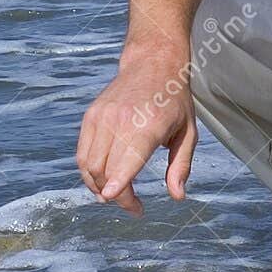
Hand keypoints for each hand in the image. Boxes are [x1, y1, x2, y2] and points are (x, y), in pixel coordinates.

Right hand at [77, 51, 197, 216]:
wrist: (153, 65)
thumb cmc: (175, 102)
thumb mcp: (189, 132)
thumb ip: (181, 166)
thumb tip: (177, 196)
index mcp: (148, 126)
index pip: (125, 160)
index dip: (116, 184)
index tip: (112, 199)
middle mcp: (121, 121)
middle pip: (104, 170)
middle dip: (115, 195)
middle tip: (132, 205)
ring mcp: (101, 117)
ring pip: (88, 165)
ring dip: (97, 187)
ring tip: (116, 195)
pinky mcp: (90, 116)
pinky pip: (82, 153)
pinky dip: (89, 172)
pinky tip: (104, 179)